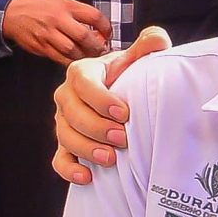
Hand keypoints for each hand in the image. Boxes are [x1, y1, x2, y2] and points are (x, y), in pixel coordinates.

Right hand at [2, 0, 109, 64]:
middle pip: (84, 37)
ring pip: (73, 51)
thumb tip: (99, 29)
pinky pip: (61, 58)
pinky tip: (75, 59)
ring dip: (85, 56)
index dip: (106, 27)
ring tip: (89, 56)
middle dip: (97, 46)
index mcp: (65, 5)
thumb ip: (78, 13)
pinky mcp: (41, 47)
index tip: (108, 33)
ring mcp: (48, 34)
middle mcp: (57, 19)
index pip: (94, 16)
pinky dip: (71, 61)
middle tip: (102, 49)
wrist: (11, 13)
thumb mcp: (60, 1)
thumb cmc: (38, 7)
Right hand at [53, 25, 170, 183]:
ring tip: (111, 159)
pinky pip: (59, 160)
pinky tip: (87, 177)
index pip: (83, 83)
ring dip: (87, 149)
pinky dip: (70, 170)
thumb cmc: (126, 79)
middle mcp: (67, 97)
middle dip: (97, 127)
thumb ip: (146, 47)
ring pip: (65, 137)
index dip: (100, 99)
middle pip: (72, 113)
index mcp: (82, 74)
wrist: (118, 99)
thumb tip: (158, 39)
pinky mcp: (65, 146)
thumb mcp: (135, 61)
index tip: (123, 112)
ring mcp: (63, 123)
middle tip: (122, 138)